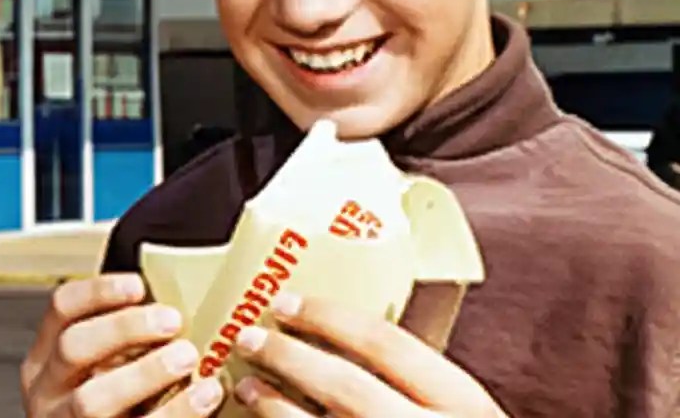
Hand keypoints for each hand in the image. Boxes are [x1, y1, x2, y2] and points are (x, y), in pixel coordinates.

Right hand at [20, 273, 226, 416]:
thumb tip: (169, 307)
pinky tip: (204, 396)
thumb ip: (120, 346)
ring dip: (145, 374)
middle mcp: (48, 393)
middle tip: (171, 320)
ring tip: (187, 358)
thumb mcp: (98, 374)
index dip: (98, 291)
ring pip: (92, 399)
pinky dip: (175, 412)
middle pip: (73, 347)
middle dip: (123, 328)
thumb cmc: (112, 411)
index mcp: (47, 361)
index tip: (138, 284)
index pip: (61, 309)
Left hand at [231, 292, 505, 416]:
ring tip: (246, 385)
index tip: (286, 302)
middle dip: (287, 357)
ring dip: (272, 404)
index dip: (327, 317)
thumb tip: (346, 333)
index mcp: (462, 405)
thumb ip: (419, 381)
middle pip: (344, 384)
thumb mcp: (461, 411)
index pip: (386, 342)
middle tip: (249, 337)